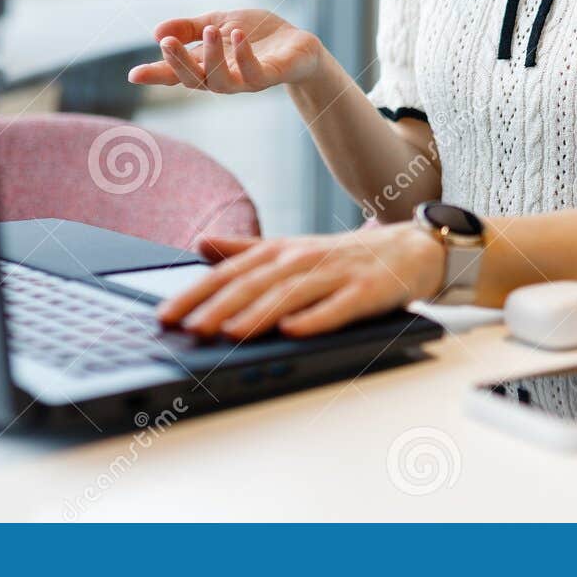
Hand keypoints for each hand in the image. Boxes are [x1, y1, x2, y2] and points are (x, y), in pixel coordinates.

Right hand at [127, 9, 324, 92]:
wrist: (299, 44)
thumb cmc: (257, 36)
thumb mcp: (218, 22)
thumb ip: (189, 28)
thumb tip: (155, 33)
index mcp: (206, 65)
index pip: (176, 73)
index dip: (156, 75)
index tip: (133, 75)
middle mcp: (223, 78)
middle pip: (194, 80)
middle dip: (178, 64)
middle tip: (166, 43)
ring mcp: (246, 81)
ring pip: (222, 82)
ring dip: (212, 57)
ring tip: (209, 31)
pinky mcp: (270, 77)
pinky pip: (254, 74)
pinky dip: (244, 56)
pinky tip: (238, 36)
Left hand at [156, 225, 445, 339]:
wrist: (411, 249)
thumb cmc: (344, 257)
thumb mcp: (292, 250)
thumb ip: (246, 249)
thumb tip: (200, 244)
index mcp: (280, 251)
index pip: (229, 272)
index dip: (195, 292)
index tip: (165, 315)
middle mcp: (304, 259)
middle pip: (254, 283)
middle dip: (217, 306)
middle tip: (187, 329)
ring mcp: (336, 274)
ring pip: (290, 294)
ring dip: (257, 313)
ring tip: (227, 333)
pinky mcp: (367, 291)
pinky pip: (339, 307)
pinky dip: (314, 318)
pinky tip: (292, 331)